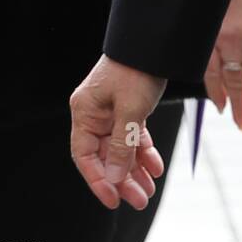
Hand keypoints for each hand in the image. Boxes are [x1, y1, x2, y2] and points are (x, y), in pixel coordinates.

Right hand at [70, 55, 166, 208]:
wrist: (156, 40)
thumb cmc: (138, 69)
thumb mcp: (131, 110)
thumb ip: (121, 146)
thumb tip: (113, 179)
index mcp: (85, 112)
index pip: (85, 156)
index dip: (98, 180)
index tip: (113, 200)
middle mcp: (94, 113)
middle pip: (104, 156)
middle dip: (122, 179)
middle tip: (140, 200)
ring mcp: (111, 111)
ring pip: (120, 149)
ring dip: (135, 169)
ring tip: (150, 189)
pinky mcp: (128, 107)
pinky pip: (133, 136)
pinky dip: (144, 151)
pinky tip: (156, 167)